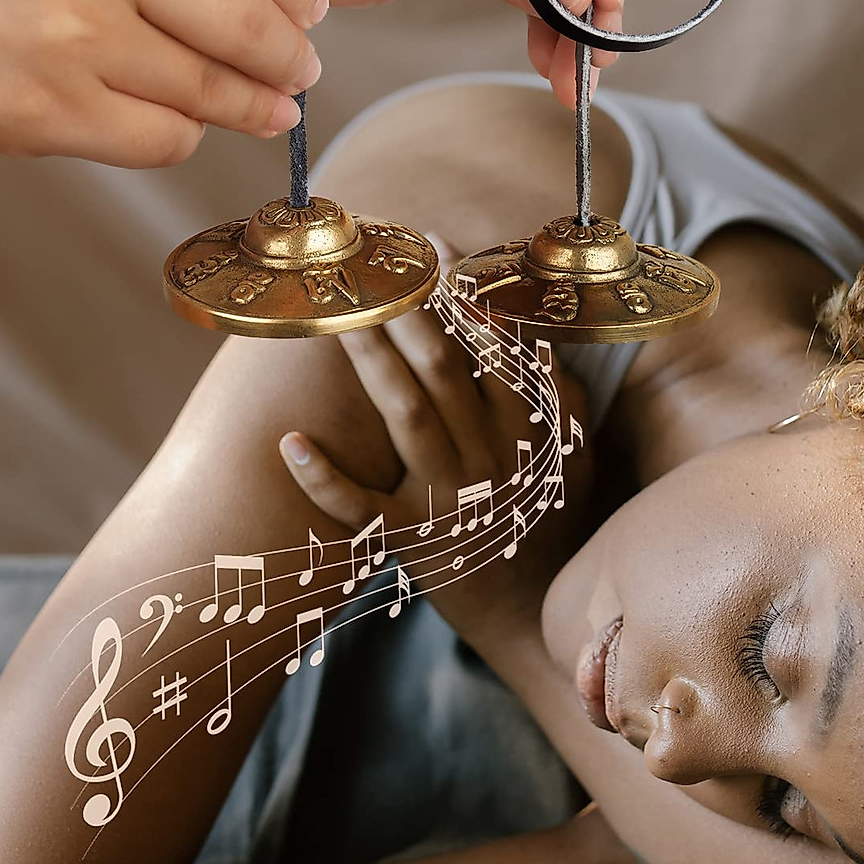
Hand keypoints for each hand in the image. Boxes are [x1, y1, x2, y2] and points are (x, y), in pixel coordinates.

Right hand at [0, 0, 325, 165]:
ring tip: (269, 110)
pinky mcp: (51, 110)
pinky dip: (186, 134)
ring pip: (215, 92)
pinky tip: (182, 121)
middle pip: (252, 26)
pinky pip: (165, 138)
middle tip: (302, 74)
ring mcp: (75, 34)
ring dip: (254, 108)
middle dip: (293, 61)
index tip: (310, 13)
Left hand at [279, 237, 594, 651]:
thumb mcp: (572, 458)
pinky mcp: (409, 540)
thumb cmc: (551, 524)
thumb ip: (559, 399)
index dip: (466, 294)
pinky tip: (291, 442)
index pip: (496, 347)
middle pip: (444, 370)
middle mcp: (488, 456)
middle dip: (411, 311)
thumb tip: (532, 337)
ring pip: (405, 415)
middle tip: (379, 265)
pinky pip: (361, 509)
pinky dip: (324, 479)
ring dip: (372, 361)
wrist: (534, 615)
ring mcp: (446, 498)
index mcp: (529, 431)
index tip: (437, 248)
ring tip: (343, 317)